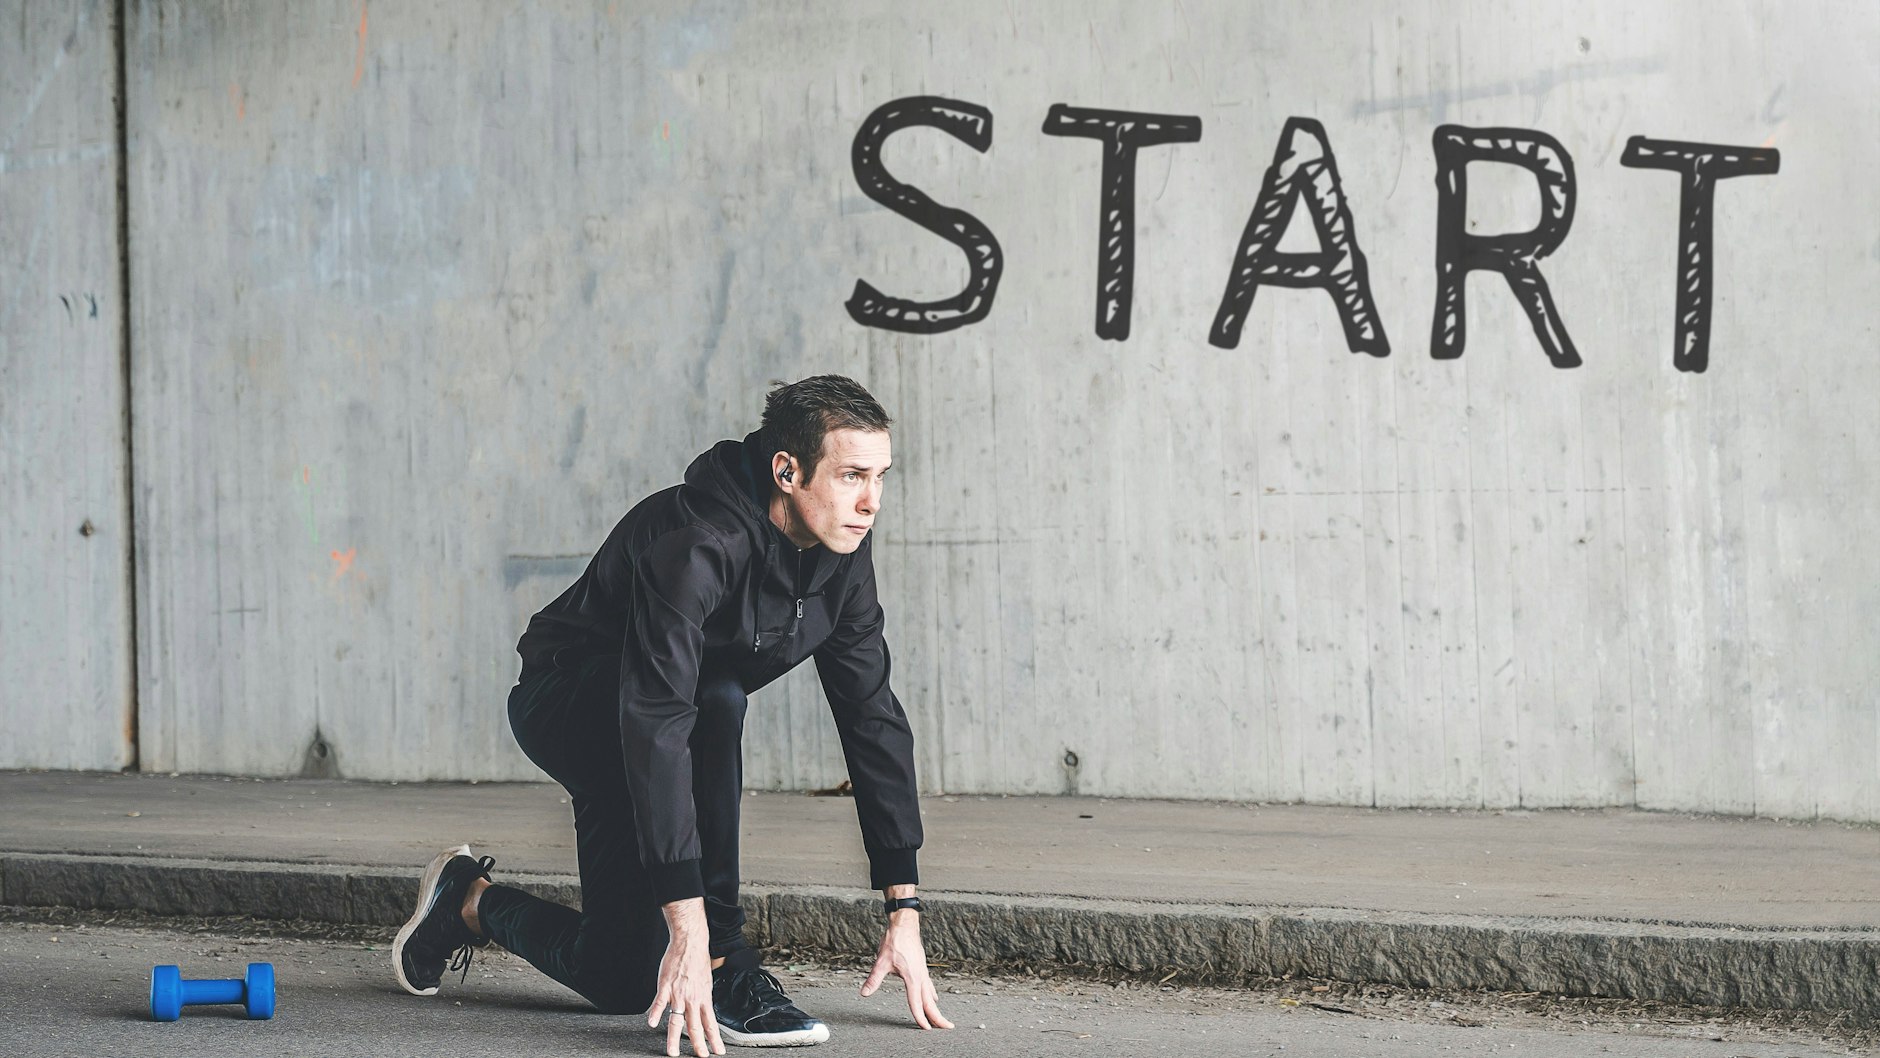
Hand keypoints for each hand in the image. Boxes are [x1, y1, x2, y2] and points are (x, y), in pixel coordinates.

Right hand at [647, 898, 723, 1056]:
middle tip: (701, 1057)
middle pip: (695, 1026)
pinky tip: (652, 1024)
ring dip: (674, 1039)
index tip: (718, 1051)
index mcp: (704, 998)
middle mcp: (692, 999)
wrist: (690, 943)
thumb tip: (702, 1011)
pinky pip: (660, 1003)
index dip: (714, 1039)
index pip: (711, 1023)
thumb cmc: (697, 961)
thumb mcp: (706, 982)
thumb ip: (701, 999)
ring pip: (677, 1020)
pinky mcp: (665, 986)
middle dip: (698, 1045)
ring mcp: (678, 994)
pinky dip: (656, 1013)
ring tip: (673, 1052)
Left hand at [860, 908, 954, 1029]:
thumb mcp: (881, 961)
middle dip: (938, 1016)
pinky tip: (933, 997)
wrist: (905, 924)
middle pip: (930, 1001)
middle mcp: (920, 976)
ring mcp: (923, 972)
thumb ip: (874, 979)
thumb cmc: (895, 940)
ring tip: (941, 1018)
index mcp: (912, 977)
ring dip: (936, 1007)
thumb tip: (864, 993)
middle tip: (948, 1027)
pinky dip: (932, 994)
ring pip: (931, 994)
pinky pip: (929, 985)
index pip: (916, 1002)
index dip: (920, 1017)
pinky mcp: (922, 967)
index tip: (925, 1029)